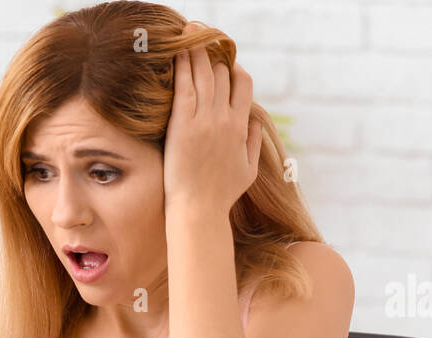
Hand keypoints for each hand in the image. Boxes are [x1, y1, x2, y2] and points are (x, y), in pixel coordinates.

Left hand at [164, 23, 261, 215]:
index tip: (223, 60)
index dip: (234, 68)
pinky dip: (182, 65)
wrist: (199, 209)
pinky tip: (176, 50)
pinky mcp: (183, 124)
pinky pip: (184, 86)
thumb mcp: (248, 170)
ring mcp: (204, 120)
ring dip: (196, 50)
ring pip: (204, 74)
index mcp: (241, 126)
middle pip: (223, 74)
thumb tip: (255, 122)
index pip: (242, 84)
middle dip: (213, 52)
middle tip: (202, 35)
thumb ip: (253, 142)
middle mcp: (224, 118)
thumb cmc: (221, 195)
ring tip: (188, 32)